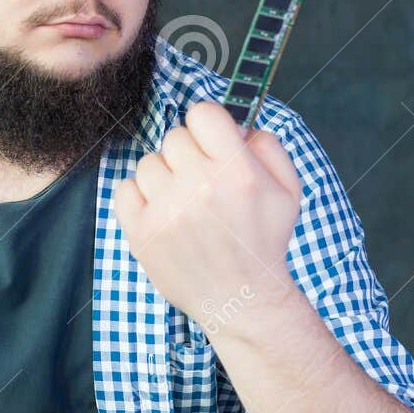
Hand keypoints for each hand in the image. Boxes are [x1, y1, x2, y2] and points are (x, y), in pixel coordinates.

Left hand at [112, 101, 303, 337]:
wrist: (242, 299)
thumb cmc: (264, 242)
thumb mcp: (288, 191)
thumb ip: (268, 146)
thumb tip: (239, 124)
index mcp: (236, 171)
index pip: (202, 113)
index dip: (208, 126)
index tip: (211, 144)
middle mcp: (199, 186)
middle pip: (174, 136)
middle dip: (188, 154)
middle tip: (201, 182)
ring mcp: (166, 210)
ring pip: (148, 162)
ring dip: (164, 177)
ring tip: (183, 202)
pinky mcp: (141, 232)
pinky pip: (124, 189)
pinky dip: (139, 198)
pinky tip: (161, 213)